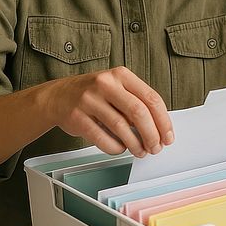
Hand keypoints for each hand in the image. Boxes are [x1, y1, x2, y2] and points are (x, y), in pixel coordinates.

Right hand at [44, 67, 173, 156]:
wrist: (57, 96)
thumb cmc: (93, 94)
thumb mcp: (117, 88)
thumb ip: (137, 102)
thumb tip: (160, 128)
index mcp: (121, 75)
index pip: (151, 98)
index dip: (163, 121)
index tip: (167, 136)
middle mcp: (105, 84)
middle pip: (138, 112)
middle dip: (151, 134)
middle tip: (155, 147)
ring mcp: (89, 99)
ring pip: (121, 127)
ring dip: (135, 144)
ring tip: (140, 151)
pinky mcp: (77, 117)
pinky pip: (102, 138)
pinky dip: (115, 147)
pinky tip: (120, 148)